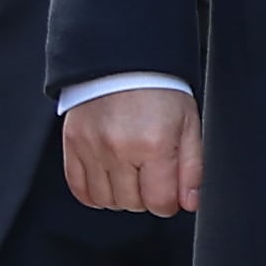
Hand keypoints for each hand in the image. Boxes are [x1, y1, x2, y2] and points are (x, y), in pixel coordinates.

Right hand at [63, 87, 200, 216]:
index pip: (160, 202)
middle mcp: (120, 149)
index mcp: (154, 144)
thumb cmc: (159, 90)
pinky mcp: (72, 144)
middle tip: (151, 175)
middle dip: (146, 197)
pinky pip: (79, 188)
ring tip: (130, 175)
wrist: (123, 60)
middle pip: (133, 204)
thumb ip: (192, 168)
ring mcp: (92, 148)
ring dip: (121, 196)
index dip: (169, 202)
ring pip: (106, 201)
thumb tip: (188, 202)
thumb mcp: (188, 125)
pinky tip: (108, 181)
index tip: (169, 191)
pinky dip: (94, 193)